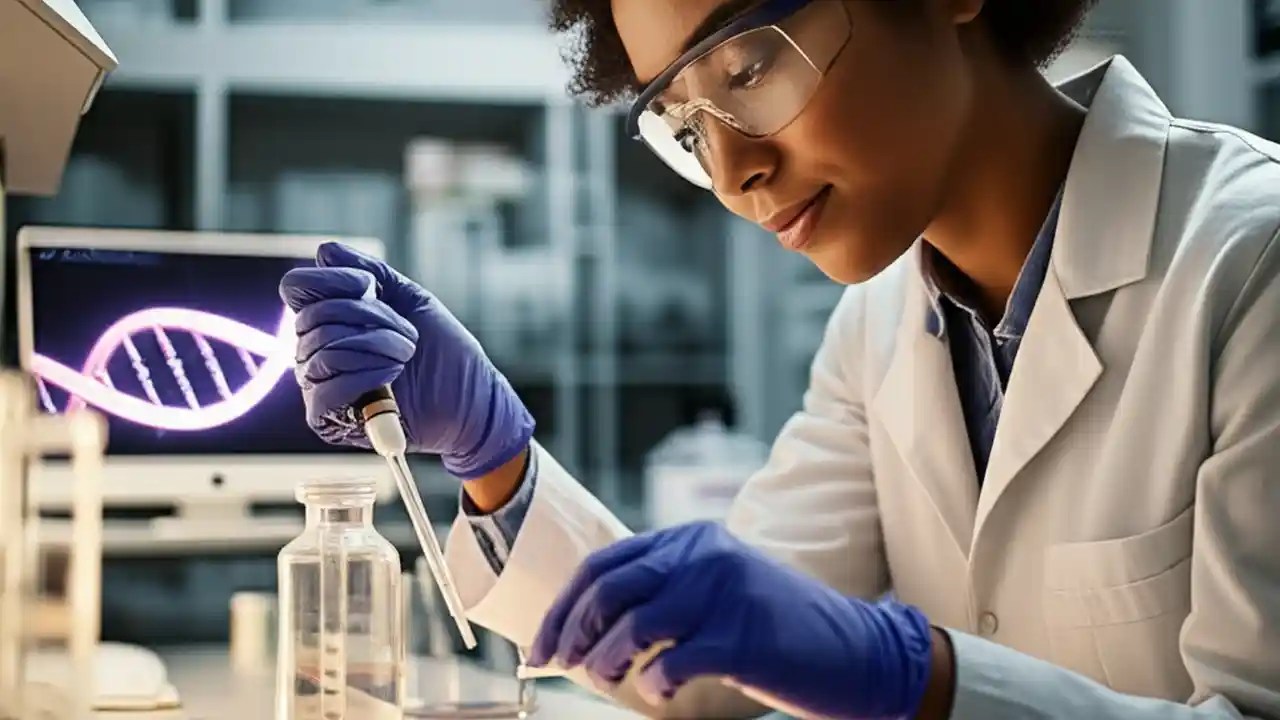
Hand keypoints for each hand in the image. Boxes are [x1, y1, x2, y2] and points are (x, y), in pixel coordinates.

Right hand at [278, 242, 533, 478]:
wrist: (470, 399)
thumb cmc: (444, 352)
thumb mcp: (411, 300)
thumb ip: (371, 272)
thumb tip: (326, 251)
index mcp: (332, 317)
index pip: (296, 289)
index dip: (329, 281)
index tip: (369, 286)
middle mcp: (316, 348)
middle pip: (311, 317)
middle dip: (368, 318)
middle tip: (409, 334)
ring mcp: (319, 384)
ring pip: (321, 351)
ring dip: (374, 347)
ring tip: (406, 355)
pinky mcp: (326, 419)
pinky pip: (324, 390)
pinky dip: (362, 377)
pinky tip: (391, 376)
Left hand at [527, 521, 933, 719]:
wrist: (855, 650)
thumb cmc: (774, 628)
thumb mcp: (716, 589)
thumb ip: (662, 591)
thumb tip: (583, 630)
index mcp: (690, 540)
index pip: (604, 565)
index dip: (563, 607)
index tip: (541, 644)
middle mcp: (703, 555)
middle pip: (610, 589)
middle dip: (570, 632)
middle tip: (558, 665)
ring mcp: (725, 592)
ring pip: (634, 625)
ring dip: (606, 660)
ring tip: (606, 680)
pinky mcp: (743, 636)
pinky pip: (673, 662)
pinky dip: (654, 683)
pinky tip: (659, 691)